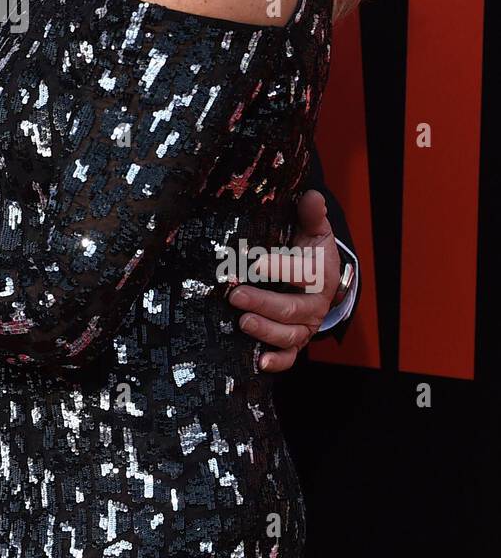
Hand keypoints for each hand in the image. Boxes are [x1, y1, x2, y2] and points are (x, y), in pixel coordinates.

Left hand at [226, 189, 342, 372]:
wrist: (322, 280)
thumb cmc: (311, 252)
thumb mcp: (315, 231)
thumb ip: (311, 215)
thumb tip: (311, 195)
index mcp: (319, 276)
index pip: (301, 273)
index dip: (280, 268)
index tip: (255, 263)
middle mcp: (314, 305)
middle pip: (291, 309)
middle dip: (263, 303)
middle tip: (235, 296)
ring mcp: (304, 326)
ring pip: (288, 335)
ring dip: (265, 331)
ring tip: (242, 323)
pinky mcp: (295, 342)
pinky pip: (289, 357)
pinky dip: (276, 362)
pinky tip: (258, 362)